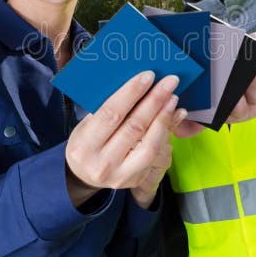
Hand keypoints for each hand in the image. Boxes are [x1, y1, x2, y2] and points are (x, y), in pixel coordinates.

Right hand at [65, 71, 185, 207]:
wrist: (82, 175)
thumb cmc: (86, 142)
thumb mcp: (87, 124)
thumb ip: (109, 108)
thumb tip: (140, 85)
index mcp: (84, 145)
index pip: (111, 114)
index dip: (132, 93)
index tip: (148, 76)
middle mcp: (101, 163)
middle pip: (134, 128)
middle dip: (155, 101)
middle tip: (169, 82)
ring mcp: (120, 175)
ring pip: (149, 145)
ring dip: (164, 118)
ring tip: (173, 98)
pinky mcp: (134, 180)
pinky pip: (155, 155)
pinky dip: (166, 133)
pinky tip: (173, 116)